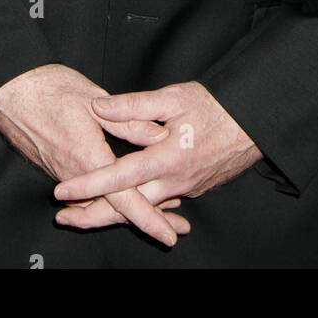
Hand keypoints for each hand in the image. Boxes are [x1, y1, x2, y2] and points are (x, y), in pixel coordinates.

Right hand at [0, 64, 189, 245]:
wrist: (9, 91)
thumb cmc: (49, 89)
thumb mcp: (93, 99)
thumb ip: (127, 121)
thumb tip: (159, 136)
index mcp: (87, 158)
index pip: (124, 199)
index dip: (149, 218)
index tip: (168, 234)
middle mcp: (73, 175)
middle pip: (114, 210)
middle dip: (146, 220)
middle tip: (174, 229)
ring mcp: (63, 175)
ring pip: (100, 203)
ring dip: (128, 209)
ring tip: (161, 211)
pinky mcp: (56, 169)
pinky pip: (85, 194)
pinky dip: (107, 199)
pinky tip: (122, 194)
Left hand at [53, 80, 262, 228]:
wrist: (255, 122)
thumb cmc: (216, 106)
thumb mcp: (173, 98)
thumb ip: (134, 105)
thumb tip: (99, 107)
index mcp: (166, 159)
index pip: (118, 177)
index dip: (88, 185)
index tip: (62, 191)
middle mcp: (175, 182)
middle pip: (128, 208)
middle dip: (93, 216)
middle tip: (64, 219)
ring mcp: (186, 189)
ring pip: (144, 209)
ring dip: (116, 213)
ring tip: (86, 214)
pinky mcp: (194, 188)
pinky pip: (163, 202)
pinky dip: (143, 207)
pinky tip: (129, 204)